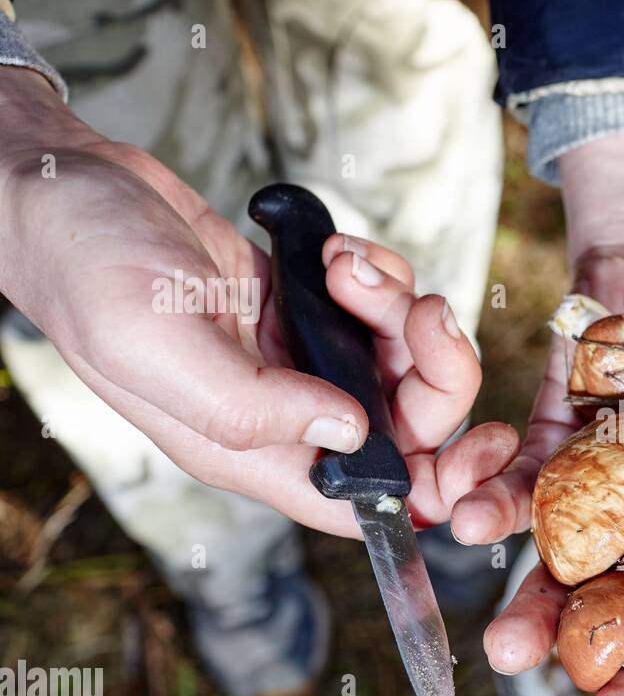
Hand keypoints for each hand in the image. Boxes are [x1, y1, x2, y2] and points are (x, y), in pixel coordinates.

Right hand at [0, 68, 515, 537]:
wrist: (71, 190)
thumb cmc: (90, 272)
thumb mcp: (156, 347)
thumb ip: (252, 405)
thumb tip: (353, 435)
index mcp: (257, 453)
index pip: (369, 504)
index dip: (436, 493)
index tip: (480, 452)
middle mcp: (290, 415)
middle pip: (413, 422)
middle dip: (434, 364)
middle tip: (414, 308)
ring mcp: (304, 358)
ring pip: (406, 355)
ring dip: (399, 305)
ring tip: (343, 266)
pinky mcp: (310, 307)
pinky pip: (385, 304)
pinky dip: (381, 274)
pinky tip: (333, 251)